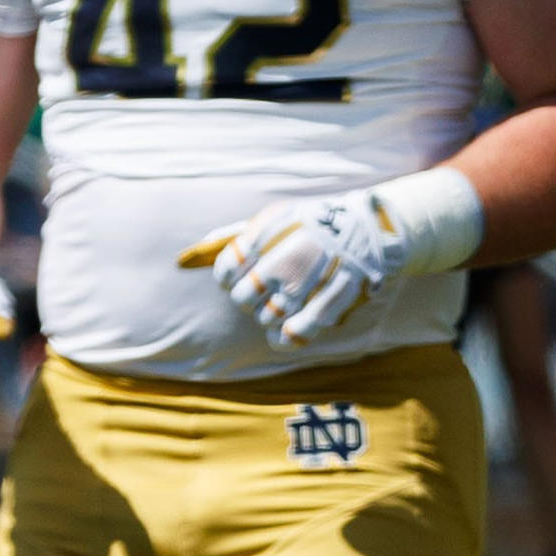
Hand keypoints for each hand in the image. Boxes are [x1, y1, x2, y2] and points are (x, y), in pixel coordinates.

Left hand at [186, 170, 480, 347]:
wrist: (371, 226)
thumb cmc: (312, 224)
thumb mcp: (272, 218)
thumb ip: (230, 238)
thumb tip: (184, 259)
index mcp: (272, 228)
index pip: (228, 266)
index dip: (227, 278)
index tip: (238, 278)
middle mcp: (292, 251)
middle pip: (246, 295)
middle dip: (248, 300)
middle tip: (261, 295)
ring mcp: (316, 276)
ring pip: (272, 315)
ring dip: (268, 318)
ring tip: (276, 311)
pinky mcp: (339, 294)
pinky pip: (304, 328)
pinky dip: (289, 336)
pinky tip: (284, 336)